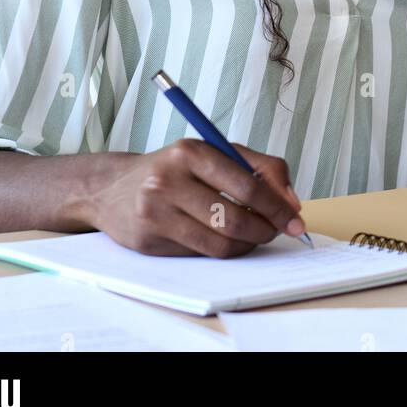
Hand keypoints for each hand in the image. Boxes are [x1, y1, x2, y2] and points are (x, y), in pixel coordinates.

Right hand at [86, 139, 306, 257]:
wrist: (110, 188)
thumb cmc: (175, 169)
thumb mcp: (215, 153)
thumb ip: (261, 168)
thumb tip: (291, 203)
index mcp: (190, 152)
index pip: (248, 186)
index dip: (278, 207)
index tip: (296, 219)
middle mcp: (168, 180)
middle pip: (235, 219)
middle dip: (266, 230)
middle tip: (278, 231)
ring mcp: (154, 213)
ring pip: (219, 243)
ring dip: (247, 244)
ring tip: (255, 235)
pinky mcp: (147, 241)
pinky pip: (200, 254)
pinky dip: (223, 250)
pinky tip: (226, 240)